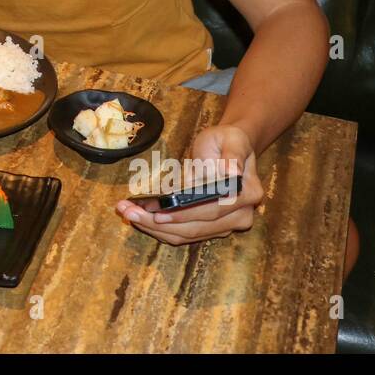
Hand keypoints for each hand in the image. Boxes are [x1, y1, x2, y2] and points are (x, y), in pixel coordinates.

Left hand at [115, 123, 263, 244]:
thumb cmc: (227, 141)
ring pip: (186, 235)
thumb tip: (232, 173)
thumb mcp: (231, 139)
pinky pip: (183, 235)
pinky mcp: (210, 229)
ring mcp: (225, 226)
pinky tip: (138, 217)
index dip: (184, 213)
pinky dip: (159, 229)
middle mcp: (240, 215)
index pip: (212, 209)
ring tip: (127, 213)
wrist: (229, 149)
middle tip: (127, 211)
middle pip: (195, 227)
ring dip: (154, 228)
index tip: (157, 212)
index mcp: (247, 193)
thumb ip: (232, 155)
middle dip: (158, 222)